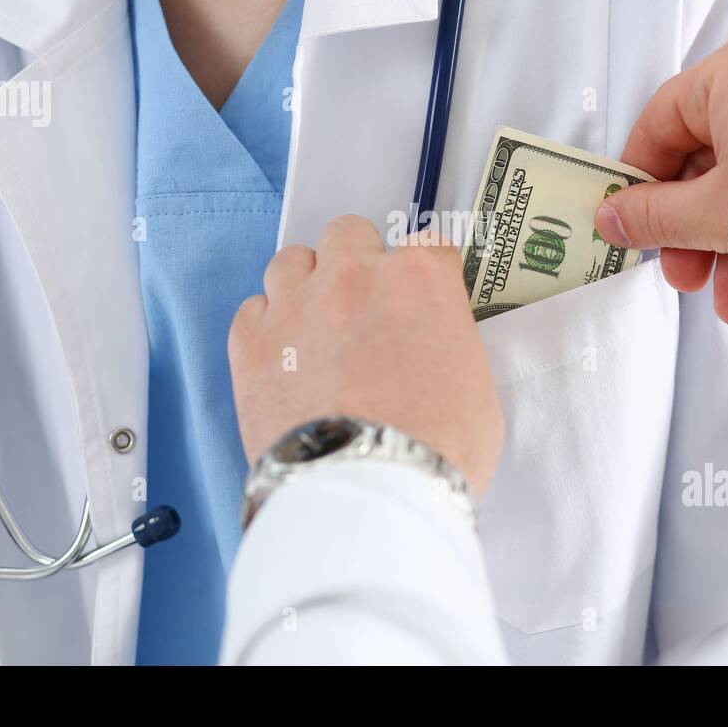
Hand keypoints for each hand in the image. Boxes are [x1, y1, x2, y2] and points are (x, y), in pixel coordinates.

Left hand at [228, 215, 504, 496]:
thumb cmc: (438, 449)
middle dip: (357, 263)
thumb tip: (431, 349)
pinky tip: (283, 357)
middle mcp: (355, 275)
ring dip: (306, 286)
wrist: (369, 493)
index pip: (425, 245)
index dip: (421, 276)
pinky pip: (252, 308)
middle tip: (363, 309)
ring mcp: (297, 304)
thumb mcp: (477, 386)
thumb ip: (449, 344)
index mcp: (421, 278)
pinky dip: (267, 327)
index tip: (417, 301)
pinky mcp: (250, 342)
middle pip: (349, 233)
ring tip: (315, 328)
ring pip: (291, 260)